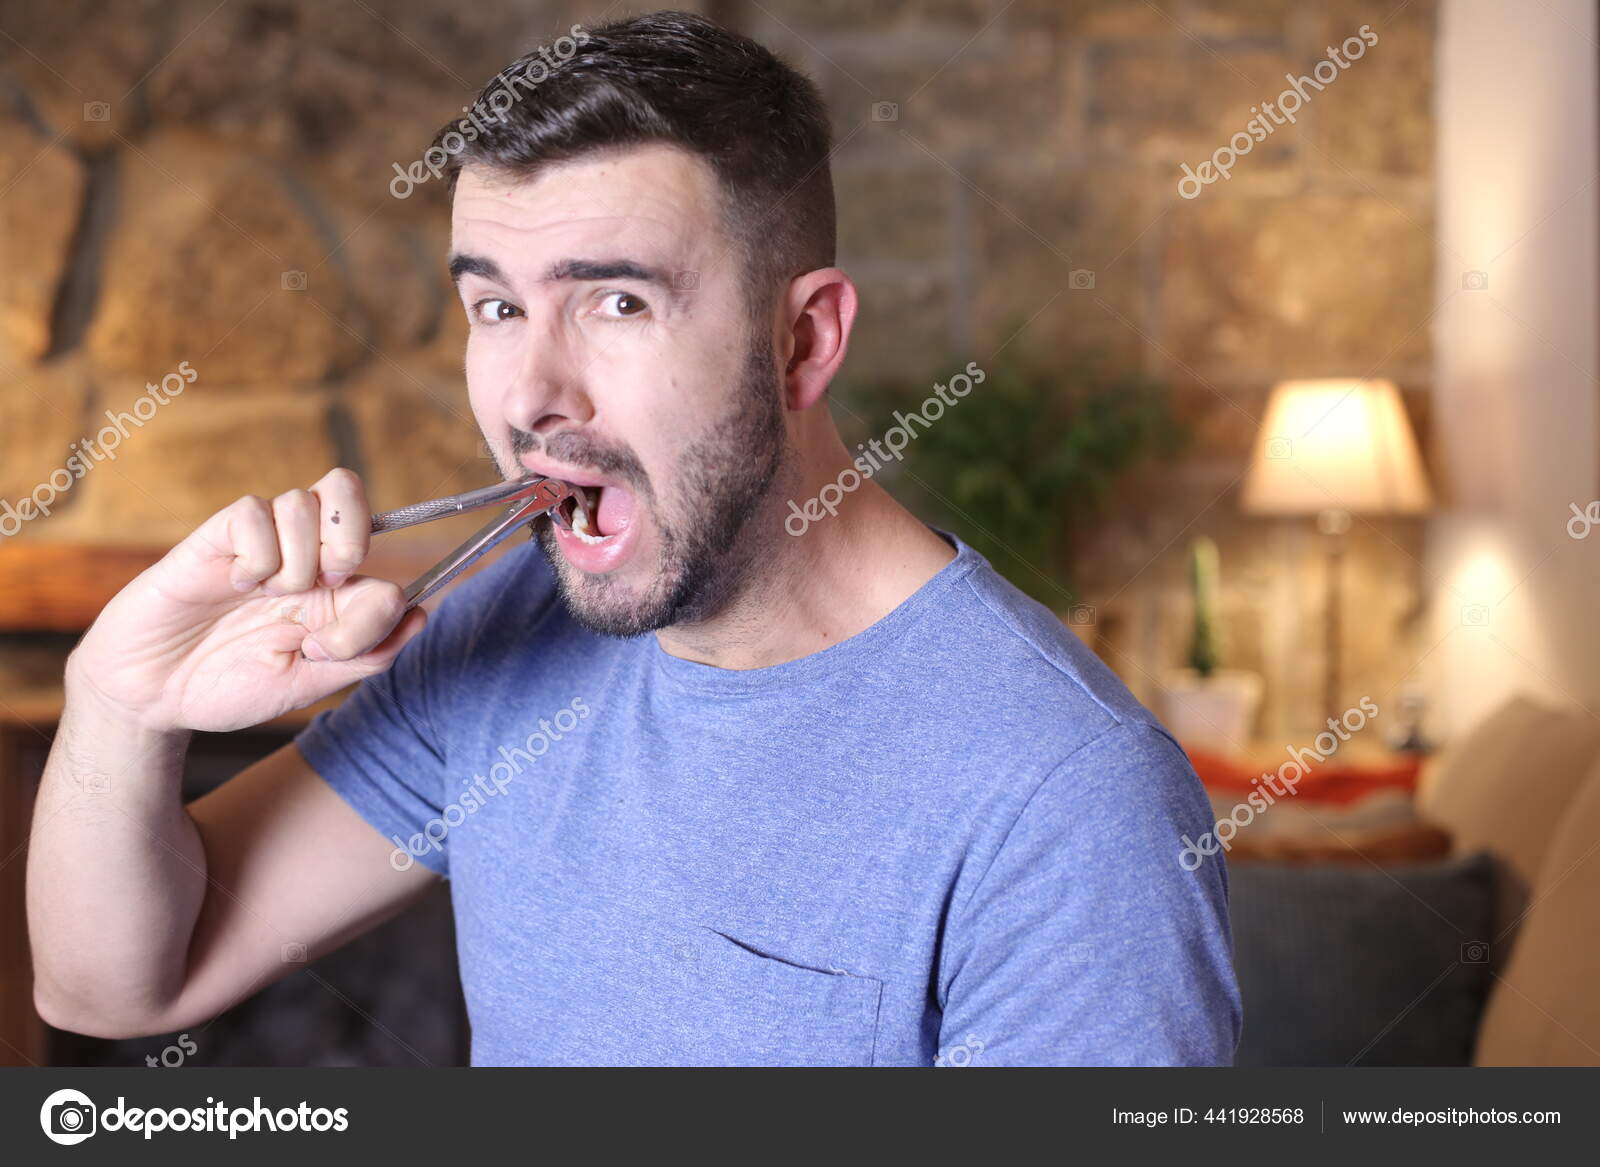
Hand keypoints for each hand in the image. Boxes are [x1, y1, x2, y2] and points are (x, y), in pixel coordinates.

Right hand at [68, 468, 425, 733]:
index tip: (332, 648)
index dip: (378, 606)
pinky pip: (251, 511)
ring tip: (264, 596)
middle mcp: (303, 558)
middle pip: (347, 489)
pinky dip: (253, 554)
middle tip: (324, 585)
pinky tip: (233, 584)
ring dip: (294, 559)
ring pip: (301, 501)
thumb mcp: (307, 684)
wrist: (152, 697)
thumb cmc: (228, 688)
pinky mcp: (215, 539)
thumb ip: (367, 654)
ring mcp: (260, 544)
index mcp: (333, 593)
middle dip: (348, 538)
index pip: (385, 564)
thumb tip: (421, 614)